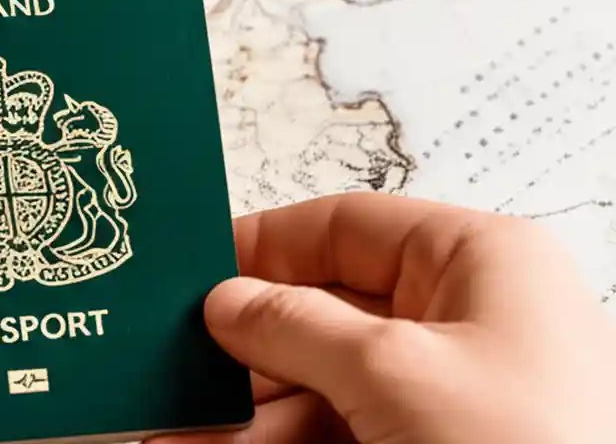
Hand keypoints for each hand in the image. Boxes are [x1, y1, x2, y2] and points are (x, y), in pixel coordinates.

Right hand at [153, 193, 614, 443]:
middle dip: (243, 345)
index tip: (190, 270)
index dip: (263, 244)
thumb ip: (294, 326)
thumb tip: (226, 302)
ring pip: (321, 383)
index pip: (348, 226)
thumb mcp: (392, 374)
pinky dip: (277, 442)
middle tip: (169, 363)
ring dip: (246, 409)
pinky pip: (337, 431)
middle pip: (324, 309)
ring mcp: (450, 395)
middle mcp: (465, 321)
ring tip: (175, 426)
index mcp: (478, 263)